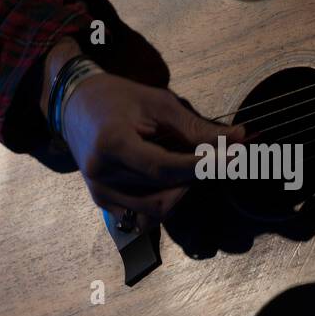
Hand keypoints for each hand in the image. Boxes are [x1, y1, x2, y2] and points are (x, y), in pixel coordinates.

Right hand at [59, 71, 242, 231]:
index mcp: (112, 144)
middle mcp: (103, 175)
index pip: (165, 168)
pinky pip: (143, 217)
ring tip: (187, 165)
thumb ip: (196, 128)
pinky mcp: (103, 202)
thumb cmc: (118, 98)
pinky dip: (163, 202)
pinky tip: (169, 181)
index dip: (203, 167)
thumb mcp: (158, 103)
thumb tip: (238, 139)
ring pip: (157, 209)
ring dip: (182, 191)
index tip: (235, 159)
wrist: (76, 106)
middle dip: (197, 176)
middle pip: (164, 189)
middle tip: (217, 157)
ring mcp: (101, 192)